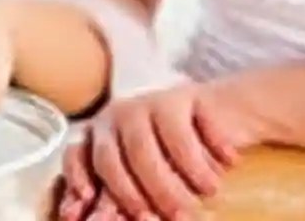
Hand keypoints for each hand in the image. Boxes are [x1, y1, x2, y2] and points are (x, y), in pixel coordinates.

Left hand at [59, 81, 259, 220]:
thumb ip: (120, 201)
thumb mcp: (148, 181)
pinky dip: (210, 153)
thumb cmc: (180, 156)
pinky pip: (187, 132)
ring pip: (146, 149)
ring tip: (207, 196)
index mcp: (101, 137)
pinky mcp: (181, 96)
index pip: (77, 156)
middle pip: (111, 159)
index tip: (86, 200)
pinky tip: (227, 164)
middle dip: (133, 196)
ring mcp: (146, 103)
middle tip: (169, 218)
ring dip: (176, 182)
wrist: (225, 116)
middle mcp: (116, 116)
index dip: (78, 178)